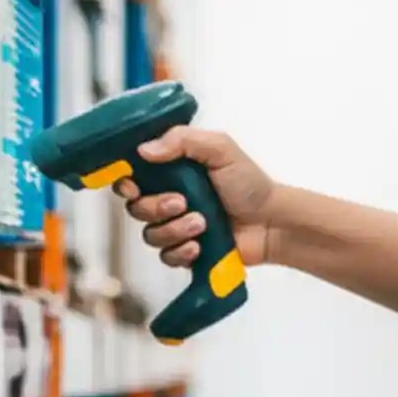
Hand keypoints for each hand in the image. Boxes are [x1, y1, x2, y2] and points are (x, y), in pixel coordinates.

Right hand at [114, 127, 277, 267]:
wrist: (272, 223)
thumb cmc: (249, 183)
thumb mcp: (220, 149)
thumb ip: (182, 140)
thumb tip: (144, 150)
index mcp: (171, 170)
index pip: (131, 175)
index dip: (125, 181)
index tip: (133, 184)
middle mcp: (168, 197)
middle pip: (136, 207)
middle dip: (155, 207)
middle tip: (181, 202)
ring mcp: (176, 226)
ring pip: (150, 234)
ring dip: (173, 229)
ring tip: (202, 224)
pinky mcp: (186, 251)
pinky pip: (167, 256)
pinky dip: (181, 251)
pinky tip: (200, 245)